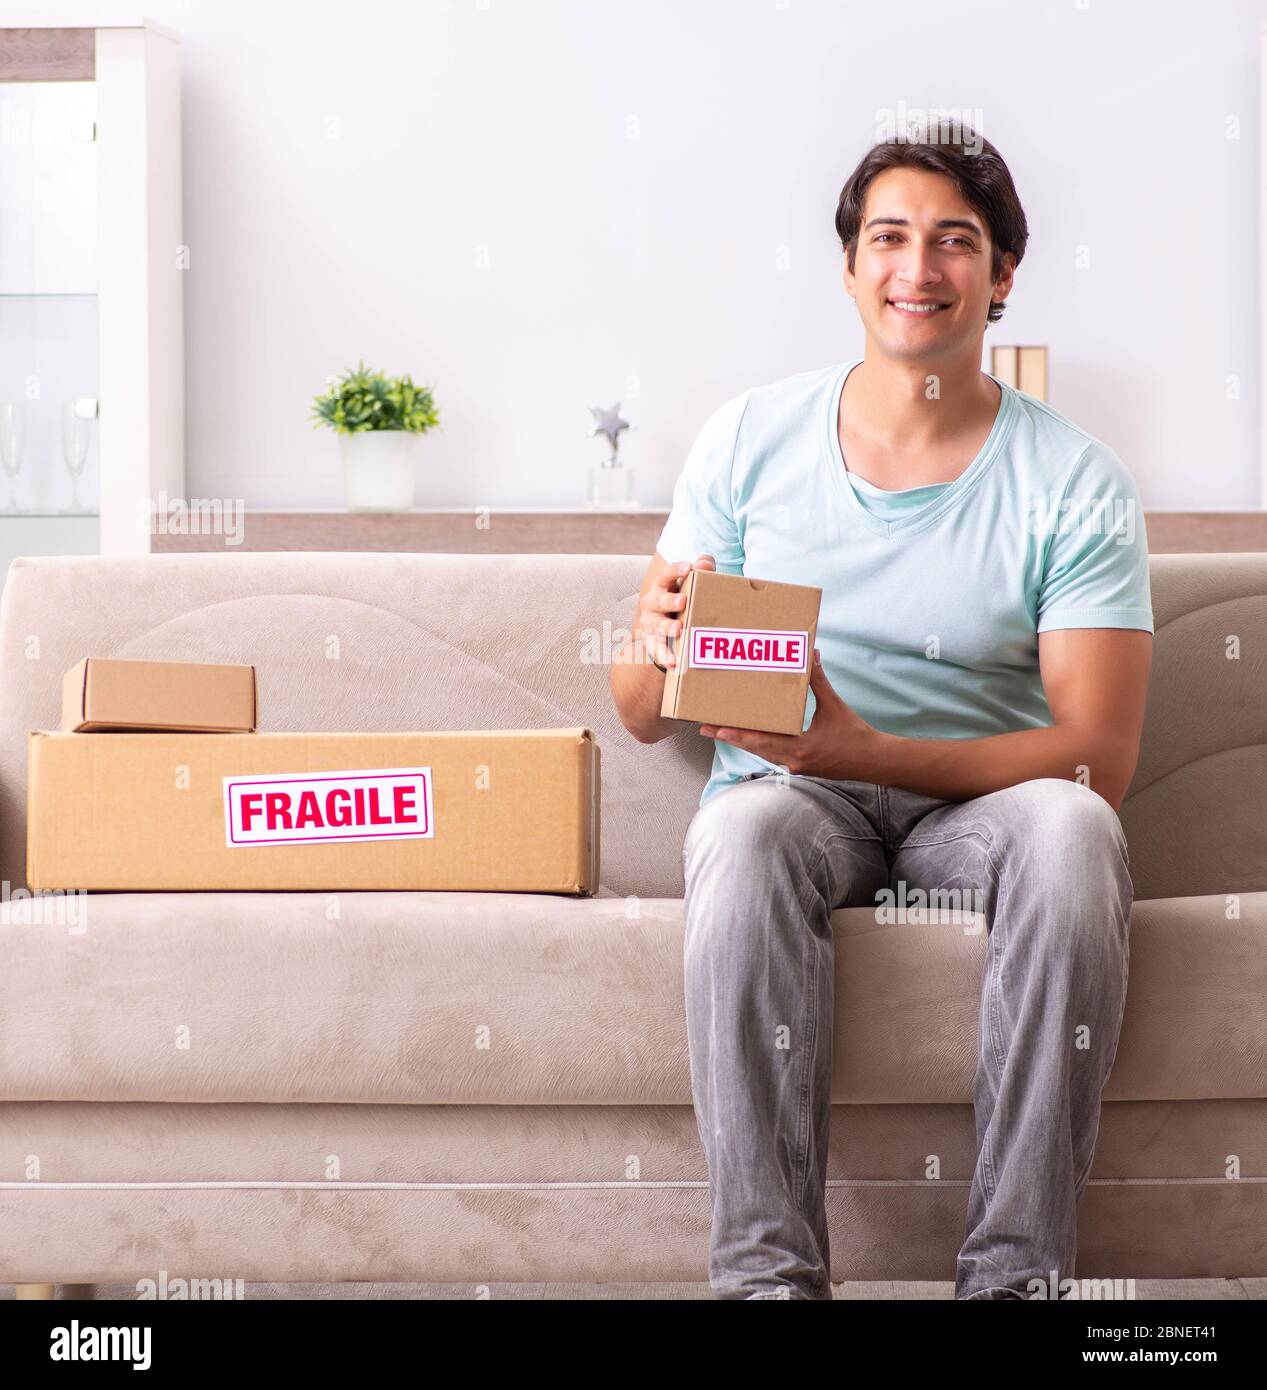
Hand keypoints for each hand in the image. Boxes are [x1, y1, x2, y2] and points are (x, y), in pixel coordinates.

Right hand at [635, 553, 716, 670]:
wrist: (663, 629)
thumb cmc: (680, 601)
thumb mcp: (689, 586)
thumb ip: (700, 573)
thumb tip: (706, 562)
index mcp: (661, 586)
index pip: (666, 575)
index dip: (675, 571)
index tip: (687, 567)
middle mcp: (651, 604)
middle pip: (659, 600)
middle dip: (670, 601)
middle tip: (683, 601)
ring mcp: (650, 624)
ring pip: (656, 625)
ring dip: (667, 628)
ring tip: (678, 629)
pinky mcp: (652, 643)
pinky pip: (656, 650)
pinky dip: (664, 656)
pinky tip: (673, 662)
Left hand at [698, 647, 882, 780]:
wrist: (873, 762)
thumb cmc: (855, 735)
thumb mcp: (834, 706)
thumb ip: (818, 681)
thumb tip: (811, 654)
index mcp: (799, 747)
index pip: (760, 741)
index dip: (736, 734)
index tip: (715, 727)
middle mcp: (792, 760)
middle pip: (753, 748)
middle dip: (728, 737)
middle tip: (704, 727)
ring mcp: (794, 766)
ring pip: (760, 753)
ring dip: (740, 741)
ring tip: (719, 730)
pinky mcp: (798, 767)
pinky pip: (771, 755)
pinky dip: (757, 745)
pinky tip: (747, 736)